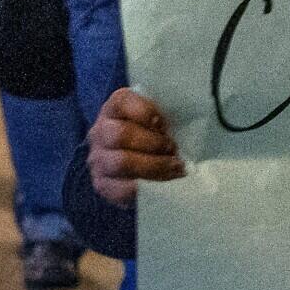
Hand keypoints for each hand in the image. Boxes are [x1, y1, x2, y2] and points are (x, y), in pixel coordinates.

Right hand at [87, 89, 184, 206]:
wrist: (143, 170)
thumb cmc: (158, 138)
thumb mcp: (162, 121)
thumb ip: (167, 116)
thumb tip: (190, 120)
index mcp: (114, 109)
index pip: (121, 102)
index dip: (144, 112)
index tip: (164, 124)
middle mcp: (100, 132)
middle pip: (120, 134)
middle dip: (153, 143)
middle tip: (173, 149)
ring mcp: (98, 159)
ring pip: (121, 162)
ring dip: (154, 165)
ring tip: (174, 167)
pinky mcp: (103, 185)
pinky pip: (121, 188)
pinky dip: (147, 185)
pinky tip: (163, 182)